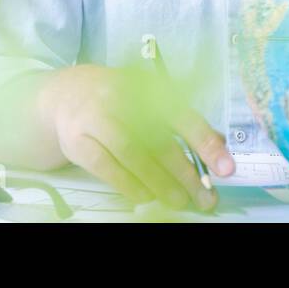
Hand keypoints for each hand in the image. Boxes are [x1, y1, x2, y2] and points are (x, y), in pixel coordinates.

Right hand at [38, 63, 234, 210]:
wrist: (62, 95)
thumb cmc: (114, 99)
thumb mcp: (145, 98)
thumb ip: (178, 120)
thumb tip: (218, 143)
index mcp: (146, 86)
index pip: (182, 116)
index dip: (206, 143)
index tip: (226, 168)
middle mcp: (122, 98)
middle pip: (160, 140)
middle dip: (186, 174)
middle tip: (204, 197)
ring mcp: (96, 118)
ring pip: (133, 155)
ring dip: (160, 183)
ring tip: (179, 201)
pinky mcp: (77, 140)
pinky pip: (107, 167)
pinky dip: (128, 185)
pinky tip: (145, 196)